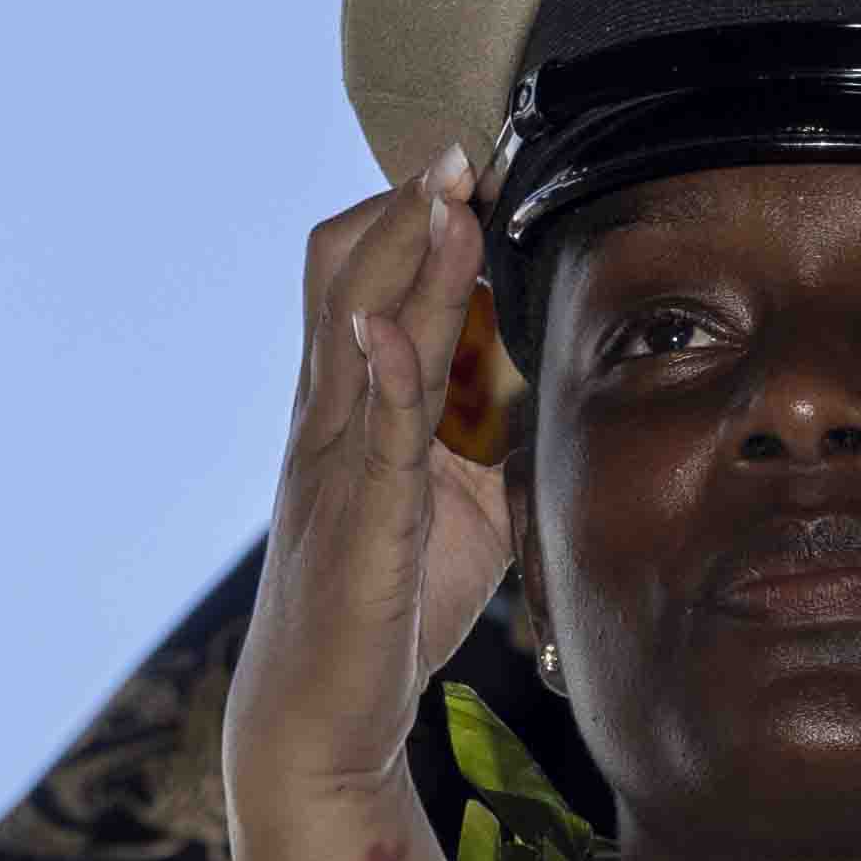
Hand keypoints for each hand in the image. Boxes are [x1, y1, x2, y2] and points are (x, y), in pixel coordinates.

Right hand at [227, 153, 517, 860]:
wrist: (324, 713)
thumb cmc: (387, 609)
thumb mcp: (458, 508)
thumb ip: (483, 442)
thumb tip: (537, 392)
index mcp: (351, 409)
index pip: (366, 281)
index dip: (409, 219)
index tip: (465, 164)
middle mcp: (327, 418)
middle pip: (342, 275)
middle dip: (403, 208)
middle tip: (457, 148)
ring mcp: (330, 464)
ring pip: (349, 329)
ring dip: (401, 258)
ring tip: (445, 193)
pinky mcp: (353, 521)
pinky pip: (363, 433)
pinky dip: (379, 374)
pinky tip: (398, 331)